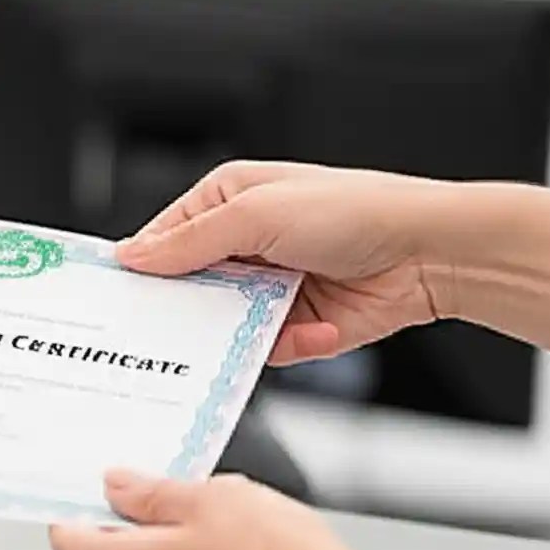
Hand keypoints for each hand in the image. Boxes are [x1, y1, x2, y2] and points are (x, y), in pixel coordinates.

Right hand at [116, 161, 462, 364]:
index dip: (142, 267)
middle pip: (187, 287)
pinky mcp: (295, 324)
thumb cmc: (355, 210)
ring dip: (240, 331)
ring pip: (222, 325)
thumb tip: (133, 255)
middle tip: (175, 327)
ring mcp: (269, 285)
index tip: (120, 297)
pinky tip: (315, 329)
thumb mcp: (257, 214)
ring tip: (262, 323)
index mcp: (228, 201)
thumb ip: (190, 241)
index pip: (163, 238)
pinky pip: (264, 348)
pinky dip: (286, 345)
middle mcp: (245, 243)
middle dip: (188, 308)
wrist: (429, 252)